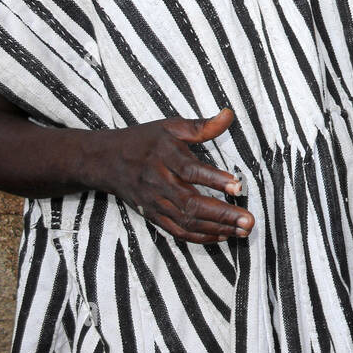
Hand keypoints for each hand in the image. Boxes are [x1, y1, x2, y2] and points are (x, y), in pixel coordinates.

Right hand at [98, 107, 253, 243]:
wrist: (103, 161)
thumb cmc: (142, 140)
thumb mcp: (170, 126)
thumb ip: (201, 126)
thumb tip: (229, 114)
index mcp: (164, 156)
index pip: (190, 170)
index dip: (214, 179)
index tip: (238, 186)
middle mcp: (158, 182)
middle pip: (191, 203)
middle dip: (222, 214)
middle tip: (248, 220)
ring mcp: (154, 202)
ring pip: (186, 221)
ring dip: (217, 229)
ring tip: (243, 230)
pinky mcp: (152, 215)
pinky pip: (177, 231)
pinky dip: (200, 237)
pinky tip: (222, 236)